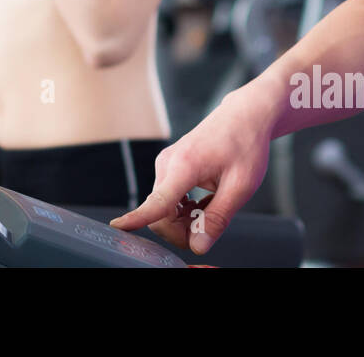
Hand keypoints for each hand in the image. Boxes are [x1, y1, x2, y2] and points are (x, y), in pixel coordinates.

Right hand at [108, 86, 273, 254]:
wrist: (244, 117)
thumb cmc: (245, 145)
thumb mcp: (240, 187)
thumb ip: (217, 218)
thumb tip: (197, 246)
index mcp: (185, 166)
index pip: (158, 201)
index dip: (137, 218)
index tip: (118, 227)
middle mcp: (168, 164)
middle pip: (161, 214)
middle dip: (182, 231)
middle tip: (210, 228)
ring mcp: (166, 165)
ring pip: (164, 209)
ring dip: (185, 220)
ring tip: (213, 208)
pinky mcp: (170, 167)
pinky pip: (168, 200)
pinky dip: (185, 210)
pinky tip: (205, 201)